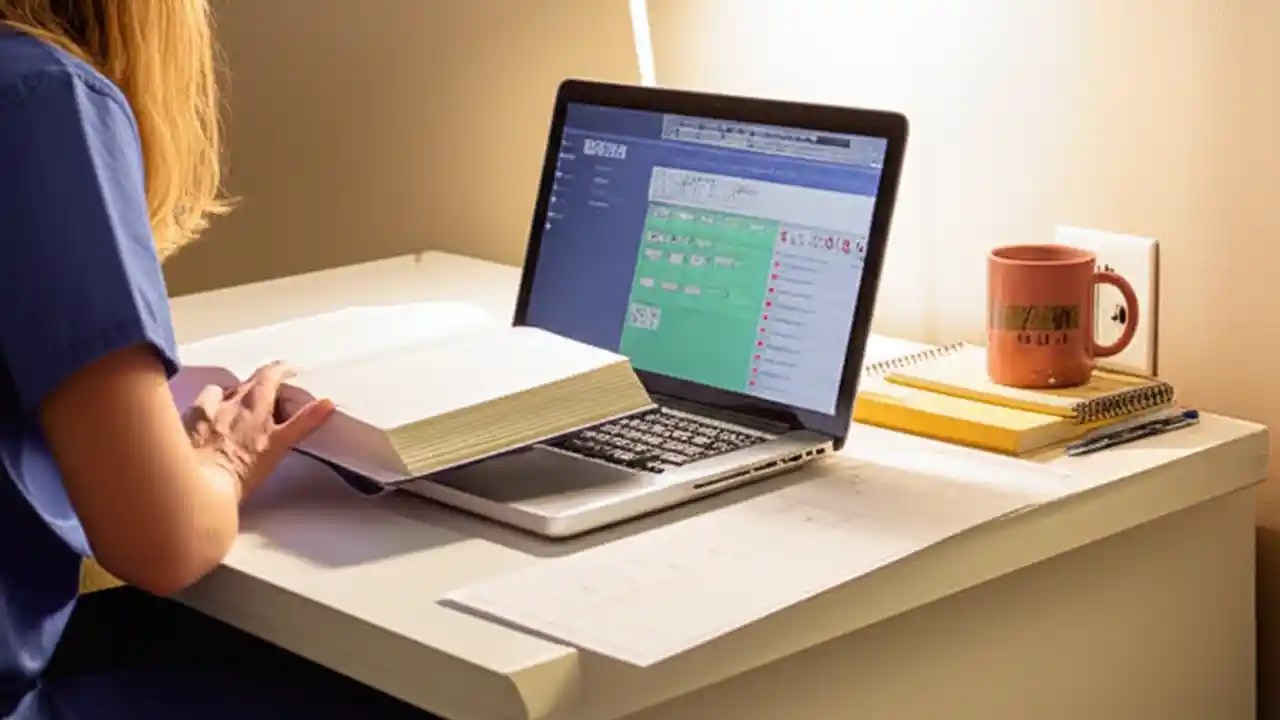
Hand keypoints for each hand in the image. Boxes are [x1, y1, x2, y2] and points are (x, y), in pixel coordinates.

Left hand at [182, 361, 334, 500]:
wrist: (201, 484)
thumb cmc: (240, 473)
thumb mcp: (279, 447)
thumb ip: (303, 422)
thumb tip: (327, 404)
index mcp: (258, 406)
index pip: (272, 375)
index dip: (281, 369)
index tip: (289, 370)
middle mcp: (234, 401)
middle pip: (250, 380)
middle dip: (261, 381)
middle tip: (268, 389)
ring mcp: (210, 408)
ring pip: (224, 388)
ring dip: (233, 393)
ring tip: (235, 405)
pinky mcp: (191, 417)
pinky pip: (201, 400)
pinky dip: (207, 403)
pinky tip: (207, 414)